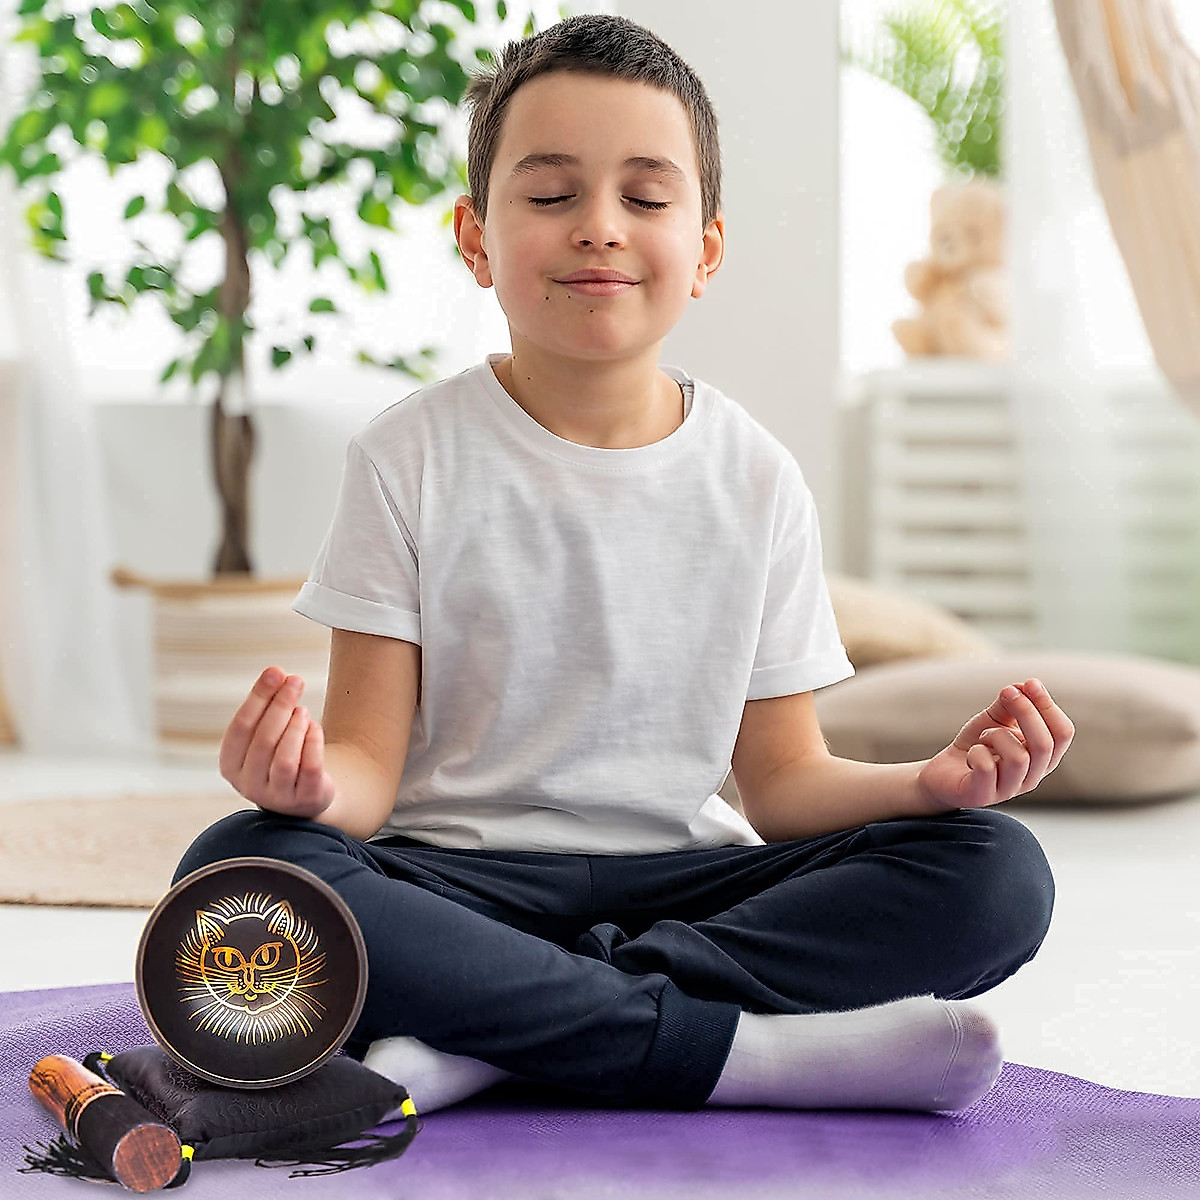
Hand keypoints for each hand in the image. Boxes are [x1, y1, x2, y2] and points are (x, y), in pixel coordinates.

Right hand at [219, 666, 335, 818]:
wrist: (308, 791)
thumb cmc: (282, 753)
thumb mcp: (268, 731)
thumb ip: (267, 705)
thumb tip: (275, 672)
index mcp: (231, 764)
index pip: (240, 726)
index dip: (258, 697)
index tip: (275, 671)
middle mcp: (249, 785)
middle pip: (263, 740)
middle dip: (280, 705)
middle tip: (296, 681)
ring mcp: (277, 796)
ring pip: (284, 759)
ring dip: (295, 728)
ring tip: (303, 710)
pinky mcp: (305, 800)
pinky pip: (309, 768)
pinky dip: (313, 743)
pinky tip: (315, 727)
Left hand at [916, 678, 1074, 811]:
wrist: (943, 772)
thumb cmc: (976, 746)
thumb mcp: (994, 720)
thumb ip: (1009, 705)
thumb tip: (1024, 686)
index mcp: (1042, 758)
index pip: (1063, 733)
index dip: (1048, 706)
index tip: (1030, 683)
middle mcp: (1032, 777)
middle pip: (1045, 744)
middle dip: (1026, 711)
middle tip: (1007, 693)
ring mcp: (1009, 790)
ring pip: (1018, 757)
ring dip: (996, 735)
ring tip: (984, 737)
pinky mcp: (982, 796)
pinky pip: (986, 768)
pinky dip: (976, 752)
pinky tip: (971, 754)